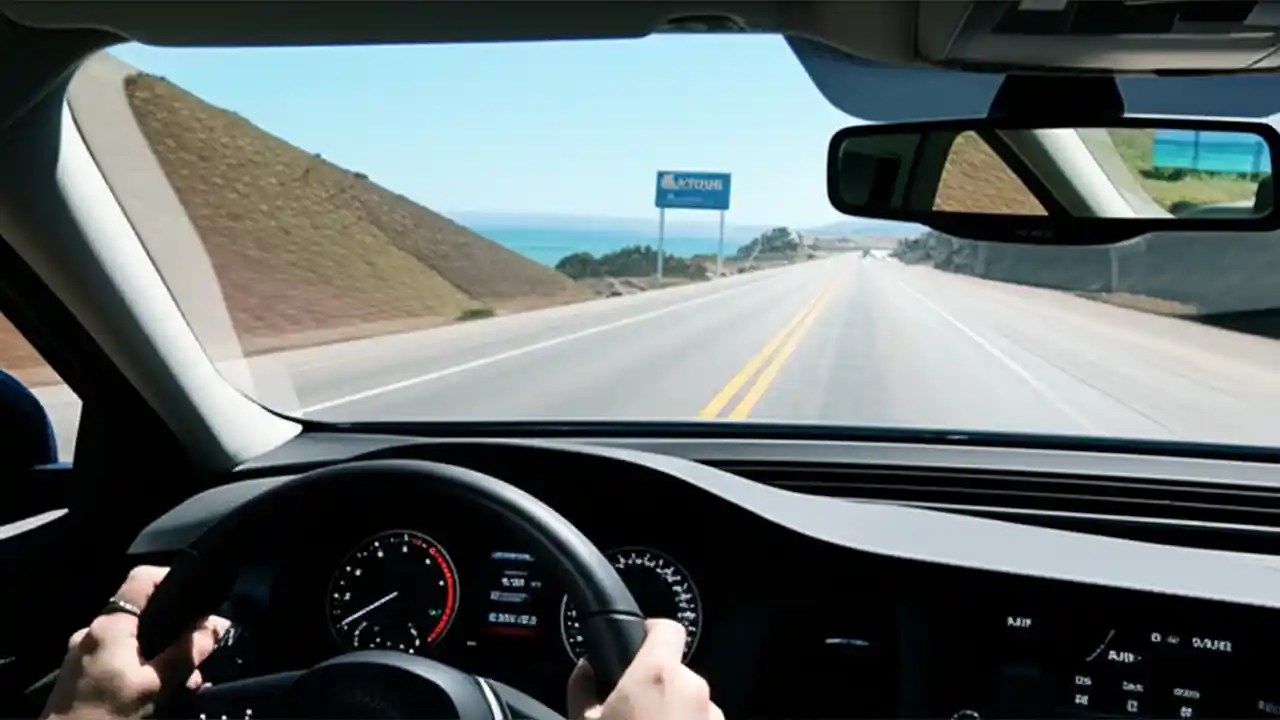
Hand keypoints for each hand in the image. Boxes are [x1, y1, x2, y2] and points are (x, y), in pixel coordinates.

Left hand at [40, 565, 229, 719]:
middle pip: (143, 615)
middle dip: (175, 634)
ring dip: (162, 658)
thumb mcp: (155, 685)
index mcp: (108, 626)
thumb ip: (187, 653)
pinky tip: (157, 694)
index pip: (142, 579)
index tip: (200, 595)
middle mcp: (91, 633)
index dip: (173, 577)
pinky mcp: (80, 676)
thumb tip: (217, 624)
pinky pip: (119, 660)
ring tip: (182, 687)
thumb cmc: (106, 715)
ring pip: (133, 642)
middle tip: (199, 660)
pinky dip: (142, 670)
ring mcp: (82, 654)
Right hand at [567, 618, 723, 719]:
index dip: (649, 631)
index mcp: (659, 675)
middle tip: (628, 711)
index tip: (635, 644)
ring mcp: (713, 716)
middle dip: (653, 686)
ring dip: (670, 710)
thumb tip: (586, 671)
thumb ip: (583, 687)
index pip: (667, 627)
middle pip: (673, 671)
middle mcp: (693, 690)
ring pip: (688, 701)